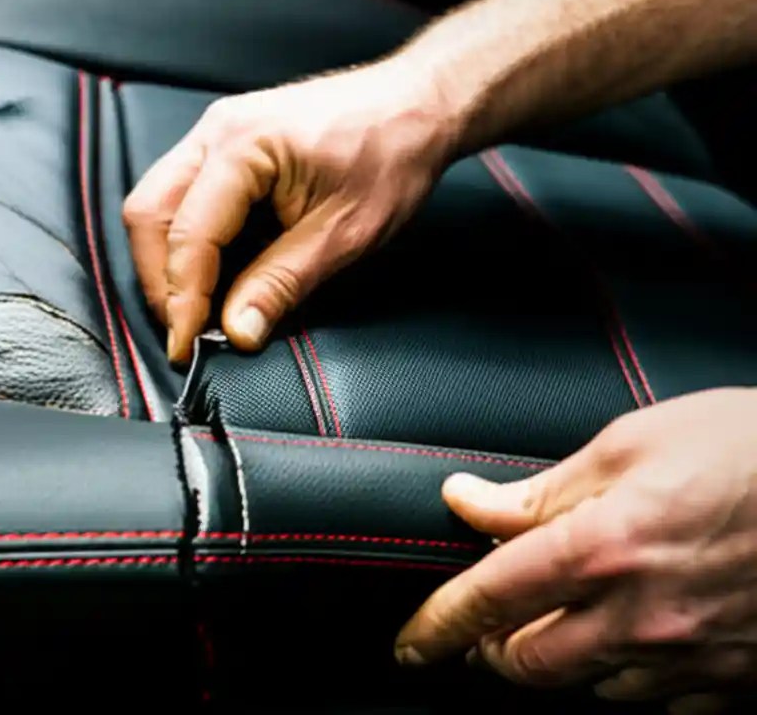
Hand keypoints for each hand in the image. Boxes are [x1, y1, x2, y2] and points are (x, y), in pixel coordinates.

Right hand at [122, 59, 460, 362]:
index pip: (187, 235)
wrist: (417, 105)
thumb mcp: (344, 234)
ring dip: (168, 261)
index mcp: (242, 145)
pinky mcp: (223, 145)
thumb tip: (237, 330)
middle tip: (186, 329)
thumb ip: (282, 283)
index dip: (181, 299)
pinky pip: (180, 196)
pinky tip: (214, 273)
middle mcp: (215, 131)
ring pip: (156, 205)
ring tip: (198, 306)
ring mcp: (214, 133)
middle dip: (161, 280)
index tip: (186, 345)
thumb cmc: (391, 154)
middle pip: (148, 215)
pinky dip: (186, 240)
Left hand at [394, 387, 756, 712]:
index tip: (409, 643)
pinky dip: (630, 674)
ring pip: (589, 688)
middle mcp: (641, 617)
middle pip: (528, 665)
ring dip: (565, 658)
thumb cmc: (749, 449)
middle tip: (493, 621)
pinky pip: (658, 701)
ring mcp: (693, 659)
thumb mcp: (633, 444)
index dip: (435, 627)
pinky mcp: (738, 682)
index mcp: (604, 548)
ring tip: (578, 613)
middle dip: (495, 648)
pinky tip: (643, 633)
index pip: (486, 602)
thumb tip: (466, 503)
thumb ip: (541, 490)